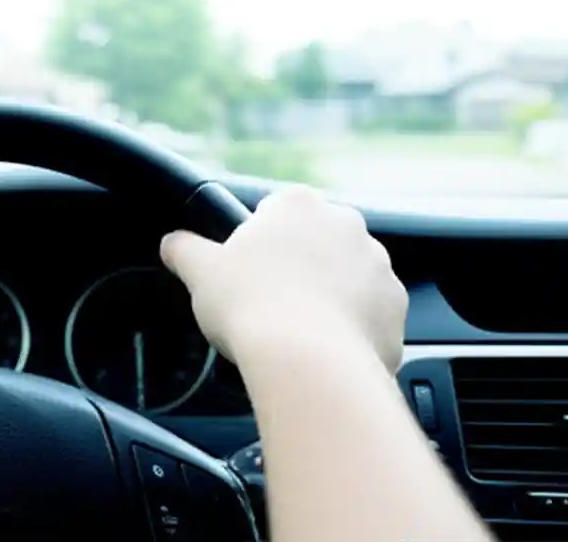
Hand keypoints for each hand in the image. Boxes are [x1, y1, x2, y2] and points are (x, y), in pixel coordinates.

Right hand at [160, 186, 406, 370]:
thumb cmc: (251, 306)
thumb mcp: (200, 272)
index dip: (258, 244)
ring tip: (298, 331)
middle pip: (316, 242)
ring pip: (347, 277)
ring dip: (328, 296)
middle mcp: (346, 225)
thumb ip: (184, 249)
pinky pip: (370, 313)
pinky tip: (325, 349)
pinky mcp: (396, 308)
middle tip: (270, 303)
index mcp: (298, 204)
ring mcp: (378, 266)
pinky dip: (352, 328)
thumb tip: (172, 243)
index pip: (276, 211)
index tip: (247, 272)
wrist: (309, 362)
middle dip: (299, 267)